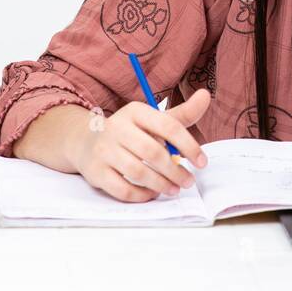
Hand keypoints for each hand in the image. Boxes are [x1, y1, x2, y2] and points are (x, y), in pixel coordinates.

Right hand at [71, 90, 211, 201]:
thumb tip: (206, 95)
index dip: (189, 146)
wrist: (85, 141)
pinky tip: (153, 194)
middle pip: (153, 152)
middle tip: (188, 181)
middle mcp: (117, 128)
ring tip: (175, 189)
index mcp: (135, 111)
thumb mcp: (153, 119)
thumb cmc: (129, 132)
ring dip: (161, 184)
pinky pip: (122, 189)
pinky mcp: (96, 172)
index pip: (168, 126)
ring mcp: (104, 150)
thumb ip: (181, 114)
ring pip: (138, 172)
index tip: (201, 162)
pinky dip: (141, 195)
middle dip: (175, 171)